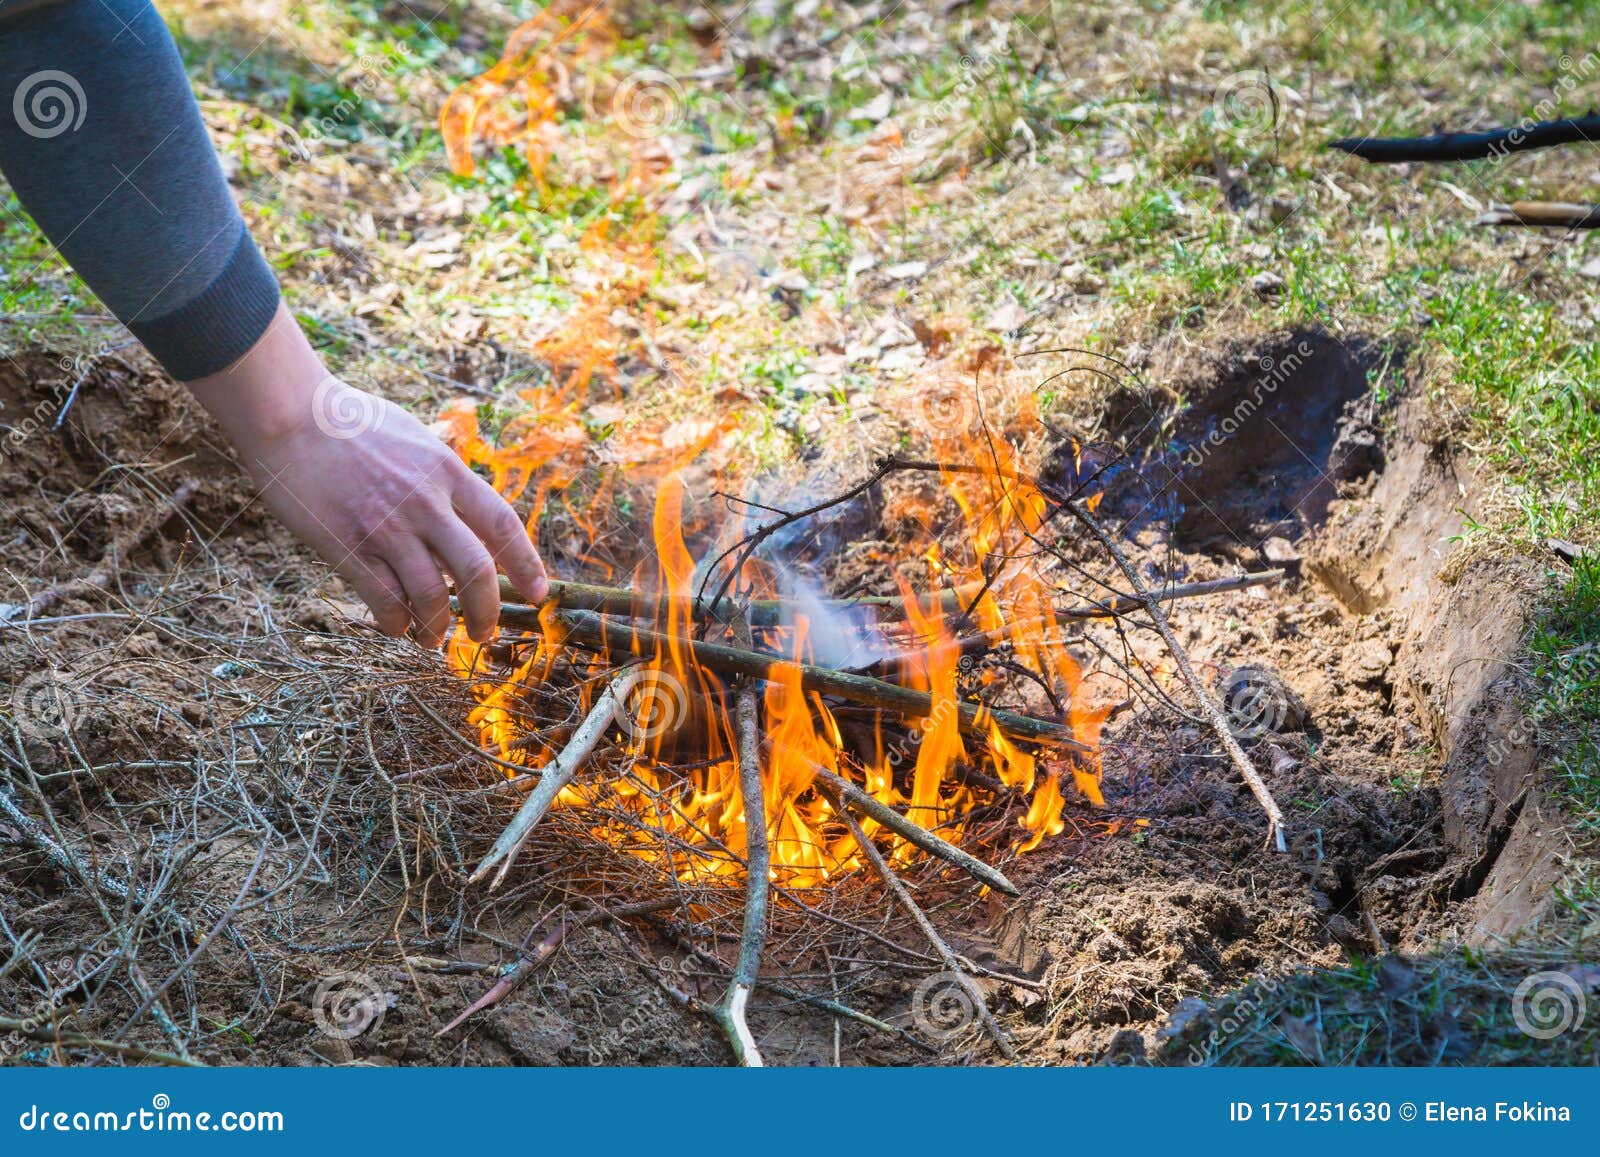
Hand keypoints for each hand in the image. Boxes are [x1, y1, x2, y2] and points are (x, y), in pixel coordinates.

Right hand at [186, 306, 546, 645]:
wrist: (288, 413)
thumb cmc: (349, 423)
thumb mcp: (413, 436)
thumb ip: (441, 474)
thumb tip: (463, 507)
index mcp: (446, 471)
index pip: (502, 524)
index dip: (526, 564)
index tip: (539, 594)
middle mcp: (424, 501)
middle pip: (476, 571)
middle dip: (487, 613)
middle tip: (483, 635)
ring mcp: (386, 526)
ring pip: (430, 596)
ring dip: (435, 628)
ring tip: (431, 639)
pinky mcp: (347, 546)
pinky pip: (384, 601)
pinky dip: (396, 624)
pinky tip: (396, 627)